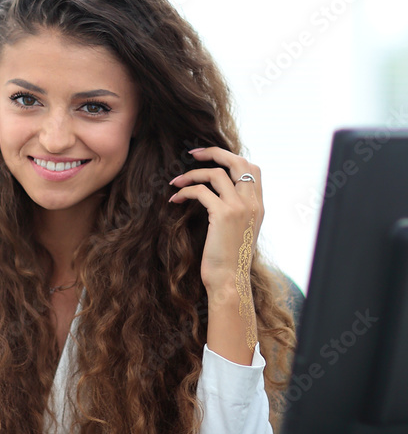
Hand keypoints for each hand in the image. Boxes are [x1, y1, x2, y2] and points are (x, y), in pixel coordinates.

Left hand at [168, 147, 263, 294]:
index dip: (230, 158)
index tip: (210, 158)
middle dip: (214, 152)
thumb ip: (235, 212)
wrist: (230, 280)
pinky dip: (186, 191)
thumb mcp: (238, 231)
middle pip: (239, 162)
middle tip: (192, 154)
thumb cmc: (228, 259)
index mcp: (258, 206)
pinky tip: (175, 199)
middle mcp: (253, 203)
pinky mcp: (223, 215)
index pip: (252, 169)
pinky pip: (201, 191)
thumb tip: (217, 198)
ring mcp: (239, 208)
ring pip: (216, 173)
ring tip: (176, 182)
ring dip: (192, 173)